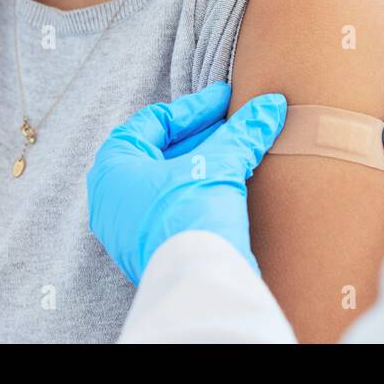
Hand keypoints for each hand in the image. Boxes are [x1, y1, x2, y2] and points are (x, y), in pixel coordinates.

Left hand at [87, 81, 287, 284]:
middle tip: (236, 120)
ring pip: (170, 179)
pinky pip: (175, 206)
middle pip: (163, 149)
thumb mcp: (218, 166)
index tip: (226, 98)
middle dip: (204, 134)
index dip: (196, 107)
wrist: (197, 285)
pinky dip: (202, 189)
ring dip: (205, 162)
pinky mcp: (151, 248)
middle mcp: (114, 195)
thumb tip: (270, 105)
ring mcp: (129, 226)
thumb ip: (242, 133)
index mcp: (113, 166)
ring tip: (239, 147)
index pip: (156, 121)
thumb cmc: (190, 217)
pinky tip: (232, 181)